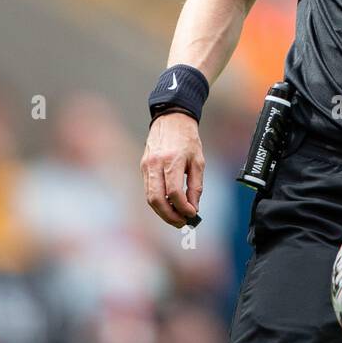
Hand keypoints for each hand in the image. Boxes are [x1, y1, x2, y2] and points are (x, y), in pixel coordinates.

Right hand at [141, 112, 203, 227]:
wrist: (171, 120)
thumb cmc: (188, 139)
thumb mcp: (198, 161)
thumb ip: (196, 186)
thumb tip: (193, 207)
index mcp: (172, 161)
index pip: (174, 192)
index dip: (183, 207)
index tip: (192, 214)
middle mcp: (155, 164)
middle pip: (157, 199)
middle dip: (169, 216)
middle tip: (182, 223)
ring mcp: (146, 166)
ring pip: (149, 197)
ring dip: (162, 212)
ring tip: (176, 218)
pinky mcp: (143, 167)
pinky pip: (148, 190)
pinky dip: (158, 202)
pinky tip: (169, 206)